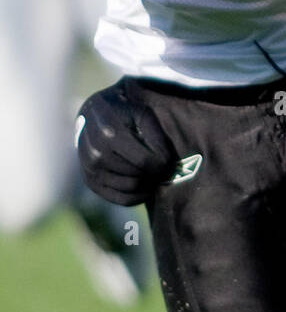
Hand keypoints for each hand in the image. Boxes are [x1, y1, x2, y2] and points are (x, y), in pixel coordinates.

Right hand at [75, 82, 175, 205]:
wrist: (93, 114)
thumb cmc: (124, 112)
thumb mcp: (143, 114)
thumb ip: (156, 137)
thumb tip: (166, 165)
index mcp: (109, 135)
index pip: (145, 161)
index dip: (163, 163)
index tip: (169, 159)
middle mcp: (95, 155)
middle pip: (138, 176)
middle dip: (155, 173)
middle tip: (162, 165)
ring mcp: (90, 170)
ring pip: (131, 188)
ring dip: (147, 183)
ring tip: (153, 171)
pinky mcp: (90, 182)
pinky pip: (121, 199)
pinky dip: (138, 196)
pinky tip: (146, 185)